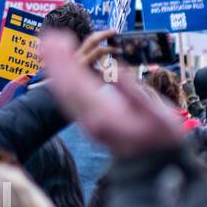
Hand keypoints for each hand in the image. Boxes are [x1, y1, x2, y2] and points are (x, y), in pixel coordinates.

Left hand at [39, 31, 183, 159]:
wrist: (154, 168)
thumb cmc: (161, 139)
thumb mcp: (156, 115)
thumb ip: (134, 92)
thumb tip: (116, 68)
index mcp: (104, 115)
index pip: (78, 82)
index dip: (66, 60)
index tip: (58, 41)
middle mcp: (90, 119)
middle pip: (65, 86)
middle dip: (55, 61)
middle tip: (46, 38)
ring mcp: (87, 123)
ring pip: (64, 93)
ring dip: (56, 69)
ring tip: (49, 48)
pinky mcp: (89, 123)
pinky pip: (69, 100)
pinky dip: (62, 82)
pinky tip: (59, 71)